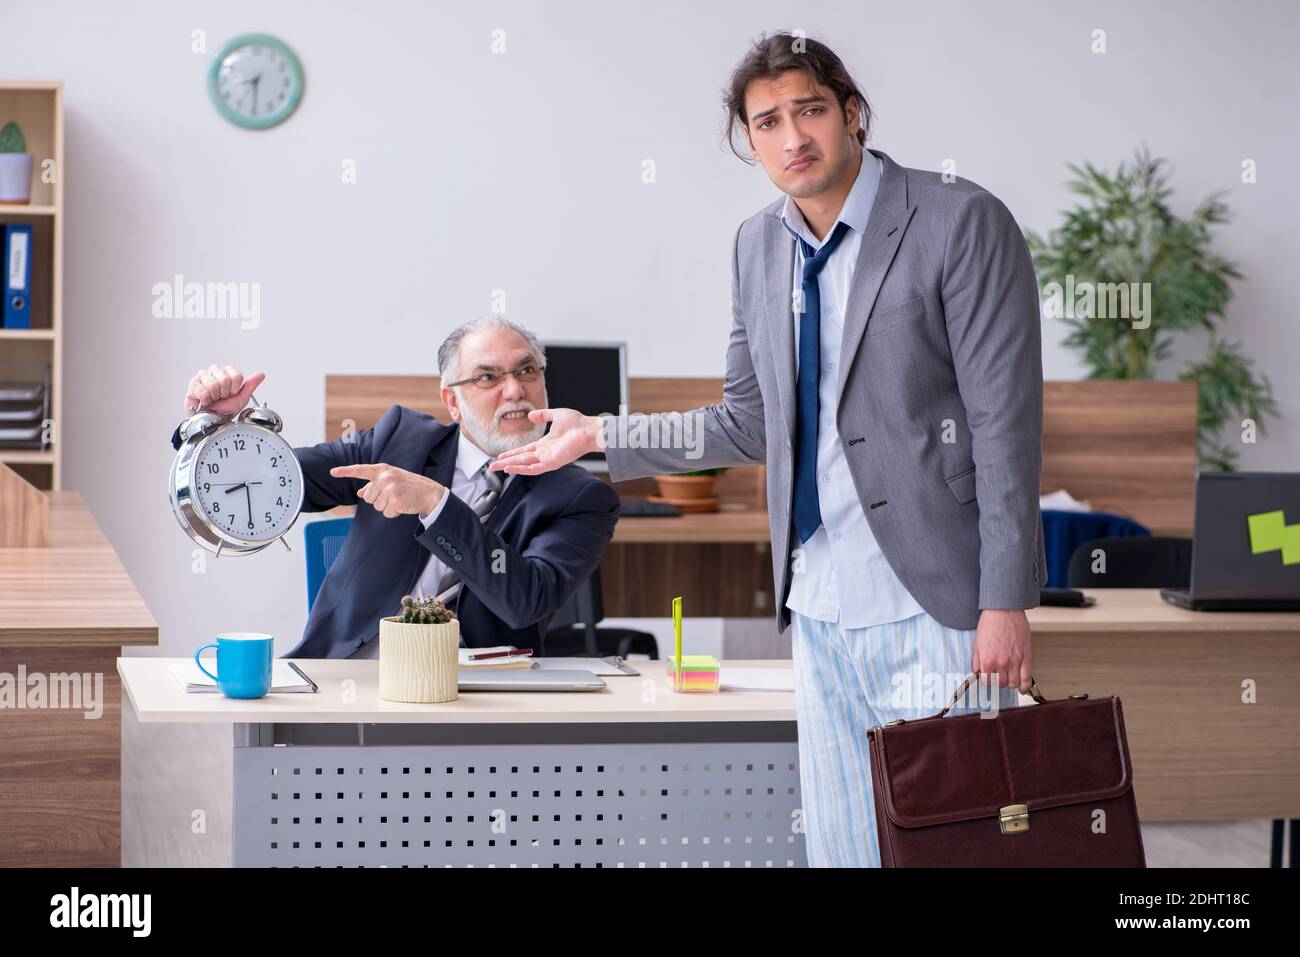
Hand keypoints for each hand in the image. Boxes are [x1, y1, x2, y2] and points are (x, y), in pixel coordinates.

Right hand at [185, 364, 264, 416]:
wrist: (211, 419)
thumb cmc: (224, 408)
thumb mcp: (241, 398)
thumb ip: (250, 385)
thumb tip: (261, 374)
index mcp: (228, 372)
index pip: (237, 376)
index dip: (235, 389)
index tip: (231, 394)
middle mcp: (216, 370)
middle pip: (225, 379)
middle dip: (224, 393)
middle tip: (221, 397)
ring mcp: (204, 375)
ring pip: (214, 384)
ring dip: (215, 396)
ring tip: (213, 399)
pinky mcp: (193, 382)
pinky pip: (203, 391)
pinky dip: (206, 399)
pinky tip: (205, 401)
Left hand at [329, 463, 445, 518]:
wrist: (429, 493)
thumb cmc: (409, 487)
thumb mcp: (391, 481)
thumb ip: (375, 486)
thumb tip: (360, 492)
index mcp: (382, 470)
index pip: (360, 470)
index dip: (345, 472)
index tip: (332, 472)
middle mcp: (384, 476)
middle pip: (368, 497)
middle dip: (379, 500)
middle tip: (394, 496)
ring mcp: (390, 487)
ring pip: (376, 506)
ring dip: (387, 507)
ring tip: (400, 499)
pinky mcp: (395, 499)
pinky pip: (386, 513)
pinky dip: (394, 513)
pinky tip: (403, 505)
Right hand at [489, 408, 604, 475]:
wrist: (588, 428)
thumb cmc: (577, 422)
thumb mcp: (555, 415)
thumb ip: (543, 415)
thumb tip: (530, 415)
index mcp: (545, 444)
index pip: (525, 450)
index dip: (512, 453)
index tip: (500, 455)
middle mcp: (545, 453)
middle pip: (521, 459)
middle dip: (506, 462)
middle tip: (491, 466)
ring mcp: (548, 459)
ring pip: (524, 465)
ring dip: (510, 466)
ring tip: (496, 468)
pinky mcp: (552, 463)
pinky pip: (534, 469)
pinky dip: (521, 469)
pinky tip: (510, 468)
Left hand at [971, 609, 1031, 692]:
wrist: (1004, 610)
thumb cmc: (990, 623)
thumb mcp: (977, 643)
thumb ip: (977, 661)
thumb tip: (977, 673)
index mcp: (987, 660)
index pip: (987, 682)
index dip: (987, 681)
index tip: (988, 678)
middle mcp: (1001, 663)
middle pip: (1000, 684)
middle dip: (998, 682)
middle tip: (998, 676)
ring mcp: (1015, 661)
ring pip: (1013, 683)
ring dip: (1010, 683)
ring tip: (1008, 677)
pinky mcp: (1026, 657)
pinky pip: (1026, 678)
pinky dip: (1024, 686)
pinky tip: (1022, 689)